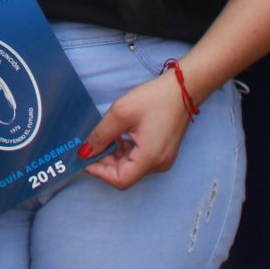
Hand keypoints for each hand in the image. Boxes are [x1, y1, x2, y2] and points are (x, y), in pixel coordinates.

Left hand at [77, 67, 193, 190]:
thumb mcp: (121, 113)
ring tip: (108, 135)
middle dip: (105, 162)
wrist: (184, 88)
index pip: (120, 180)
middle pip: (125, 174)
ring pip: (131, 167)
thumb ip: (100, 135)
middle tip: (93, 144)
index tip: (85, 158)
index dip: (99, 172)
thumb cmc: (154, 98)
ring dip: (115, 155)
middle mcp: (158, 164)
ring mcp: (163, 159)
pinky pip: (140, 159)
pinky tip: (121, 135)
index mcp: (150, 158)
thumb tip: (84, 153)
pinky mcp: (163, 152)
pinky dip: (126, 151)